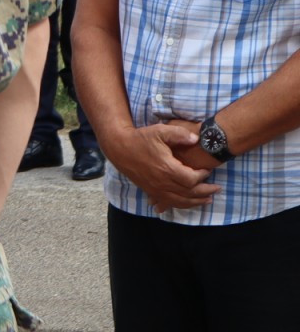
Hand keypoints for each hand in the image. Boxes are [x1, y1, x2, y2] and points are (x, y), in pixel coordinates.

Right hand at [103, 121, 219, 211]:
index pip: (192, 179)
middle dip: (205, 192)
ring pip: (181, 201)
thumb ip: (179, 134)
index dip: (202, 176)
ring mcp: (156, 189)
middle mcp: (163, 182)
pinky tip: (188, 204)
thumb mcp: (159, 131)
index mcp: (167, 168)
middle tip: (217, 188)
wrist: (119, 148)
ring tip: (207, 200)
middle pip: (189, 193)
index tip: (207, 170)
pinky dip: (181, 205)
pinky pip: (169, 203)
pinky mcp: (151, 191)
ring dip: (196, 202)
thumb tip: (196, 139)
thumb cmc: (140, 138)